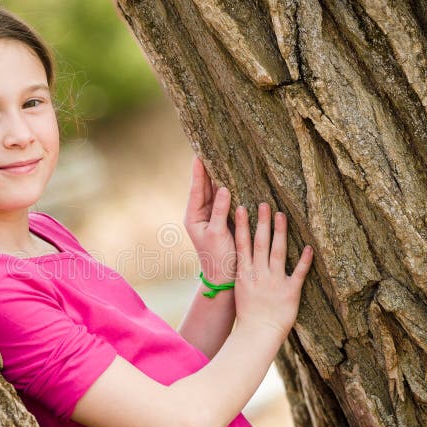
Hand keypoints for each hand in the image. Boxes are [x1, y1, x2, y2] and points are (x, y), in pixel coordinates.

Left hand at [184, 156, 235, 284]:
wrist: (224, 277)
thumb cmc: (218, 257)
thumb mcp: (217, 234)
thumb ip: (219, 210)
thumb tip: (222, 188)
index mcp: (193, 217)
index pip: (196, 189)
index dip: (198, 171)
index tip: (198, 154)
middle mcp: (200, 214)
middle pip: (204, 187)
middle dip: (207, 169)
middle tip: (209, 148)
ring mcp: (211, 216)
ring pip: (214, 192)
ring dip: (218, 176)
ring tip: (220, 157)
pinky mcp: (223, 220)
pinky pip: (224, 199)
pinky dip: (228, 188)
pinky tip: (233, 177)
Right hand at [233, 202, 312, 337]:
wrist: (257, 334)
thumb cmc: (248, 315)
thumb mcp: (241, 291)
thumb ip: (245, 273)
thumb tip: (245, 256)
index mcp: (244, 274)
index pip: (242, 245)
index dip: (242, 225)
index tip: (242, 208)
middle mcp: (258, 274)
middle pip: (260, 243)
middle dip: (262, 222)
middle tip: (264, 203)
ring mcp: (275, 282)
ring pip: (278, 252)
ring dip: (280, 232)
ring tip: (281, 215)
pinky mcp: (290, 292)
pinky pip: (299, 273)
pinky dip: (305, 261)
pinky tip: (309, 247)